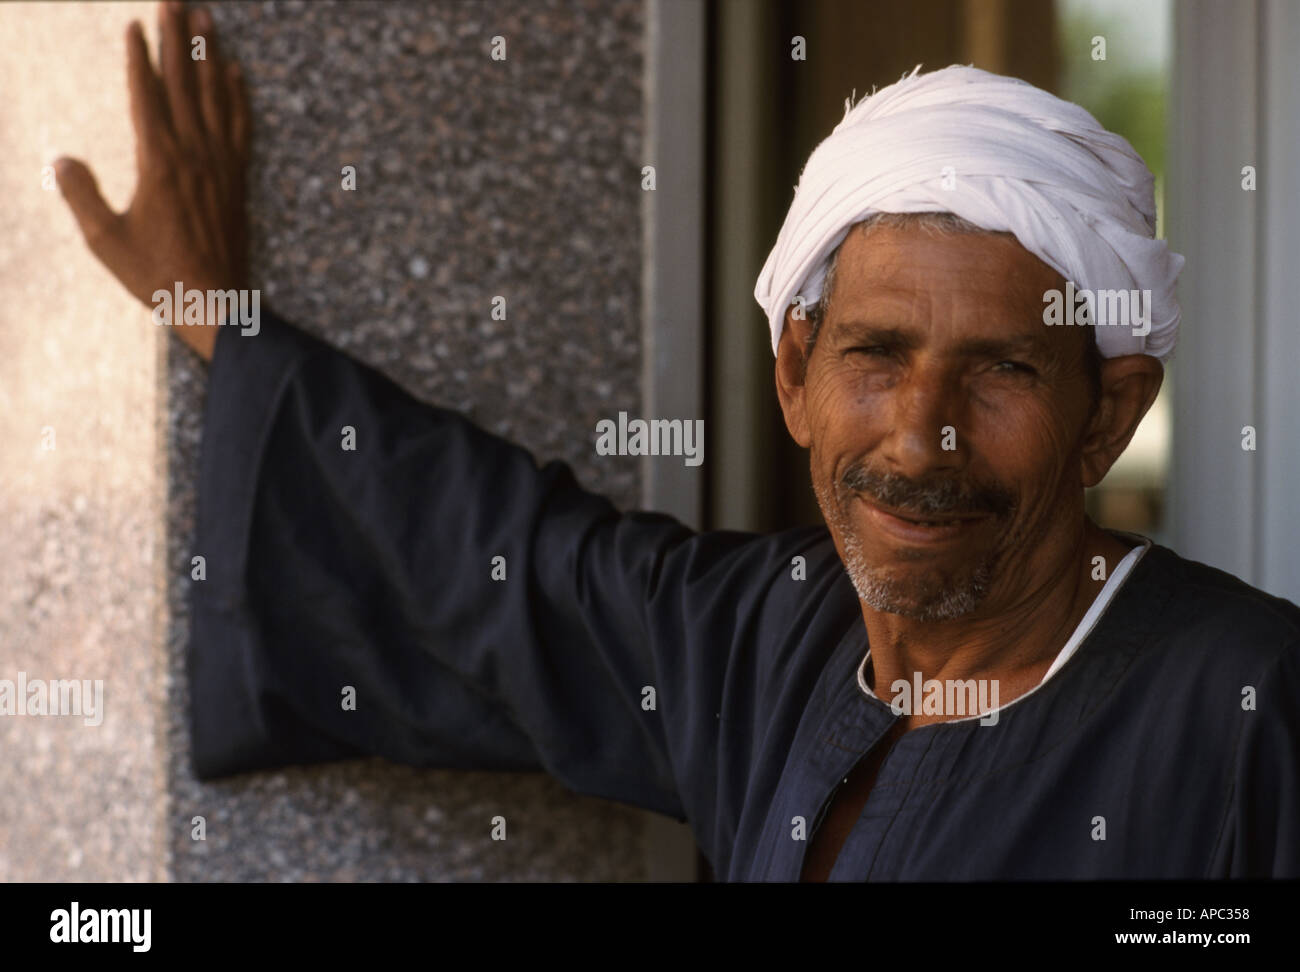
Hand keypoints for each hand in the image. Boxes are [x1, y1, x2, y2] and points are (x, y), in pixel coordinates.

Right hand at [56, 1, 249, 360]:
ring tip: (207, 19)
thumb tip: (62, 159)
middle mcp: (193, 154)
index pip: (146, 95)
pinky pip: (240, 127)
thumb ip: (81, 195)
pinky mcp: (238, 180)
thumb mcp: (105, 240)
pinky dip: (239, 96)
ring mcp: (220, 165)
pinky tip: (237, 73)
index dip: (140, 57)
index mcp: (157, 161)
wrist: (216, 302)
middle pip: (184, 83)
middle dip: (177, 37)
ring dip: (210, 55)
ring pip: (216, 97)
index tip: (135, 25)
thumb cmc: (157, 275)